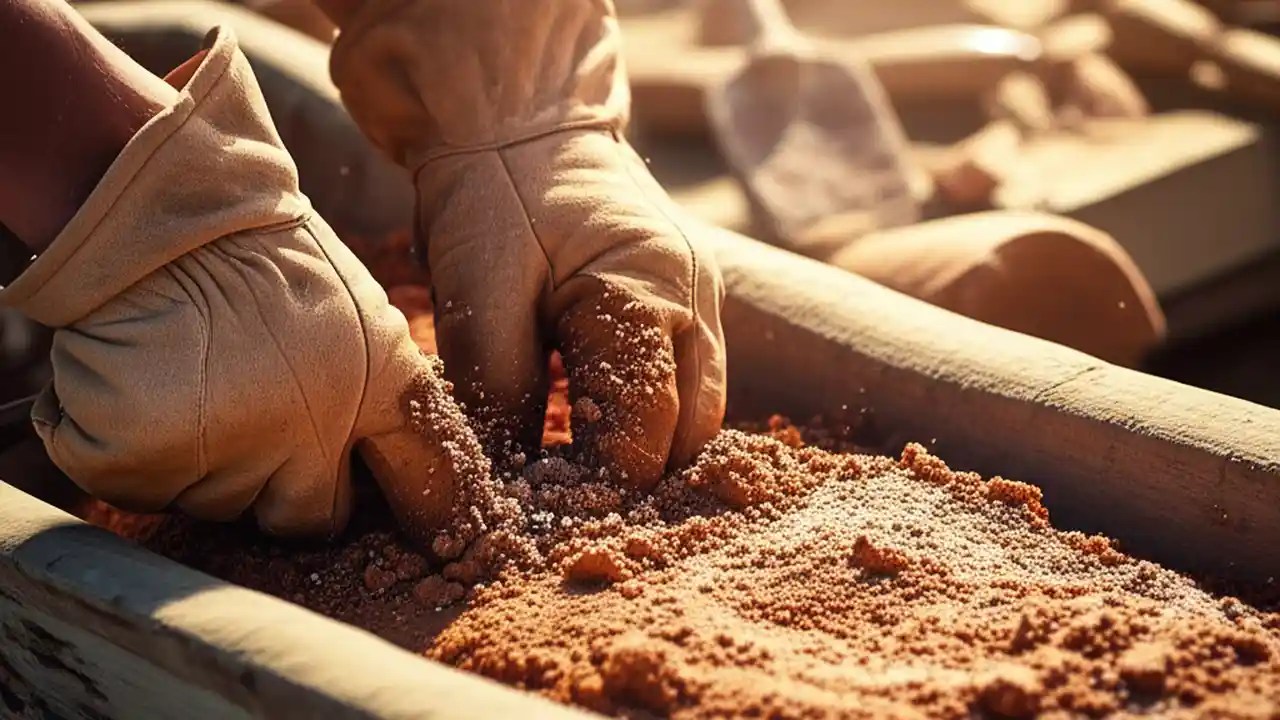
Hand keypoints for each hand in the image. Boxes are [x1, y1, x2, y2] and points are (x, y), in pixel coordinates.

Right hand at [0, 30, 480, 545]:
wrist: (159, 212)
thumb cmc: (264, 254)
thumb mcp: (365, 318)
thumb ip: (391, 405)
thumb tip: (420, 490)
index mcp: (376, 398)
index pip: (412, 489)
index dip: (391, 506)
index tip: (387, 512)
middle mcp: (305, 446)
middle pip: (300, 519)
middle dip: (282, 481)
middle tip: (248, 406)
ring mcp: (219, 462)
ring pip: (217, 504)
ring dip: (205, 462)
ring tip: (193, 376)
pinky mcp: (135, 464)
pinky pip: (136, 489)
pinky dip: (128, 452)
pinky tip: (141, 389)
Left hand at [328, 0, 727, 488]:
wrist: (517, 120)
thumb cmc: (493, 195)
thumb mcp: (479, 293)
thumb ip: (500, 393)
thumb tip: (512, 486)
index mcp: (649, 296)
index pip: (644, 434)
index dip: (596, 487)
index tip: (544, 519)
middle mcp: (695, 302)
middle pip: (689, 436)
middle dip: (632, 478)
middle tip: (565, 506)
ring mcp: (702, 297)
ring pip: (698, 414)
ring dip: (648, 450)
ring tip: (585, 477)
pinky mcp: (688, 296)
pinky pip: (689, 378)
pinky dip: (652, 413)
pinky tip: (604, 427)